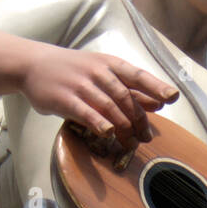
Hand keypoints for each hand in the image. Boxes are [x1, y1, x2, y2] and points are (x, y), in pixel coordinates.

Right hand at [18, 44, 177, 144]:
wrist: (34, 64)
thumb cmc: (73, 70)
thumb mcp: (102, 72)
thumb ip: (128, 88)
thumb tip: (159, 102)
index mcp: (110, 64)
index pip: (138, 75)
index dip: (156, 87)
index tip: (172, 98)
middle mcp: (98, 72)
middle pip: (126, 97)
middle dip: (139, 119)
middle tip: (146, 137)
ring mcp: (81, 85)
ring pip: (109, 107)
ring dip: (124, 127)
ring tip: (131, 143)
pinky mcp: (65, 99)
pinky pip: (86, 113)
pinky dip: (100, 124)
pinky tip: (108, 134)